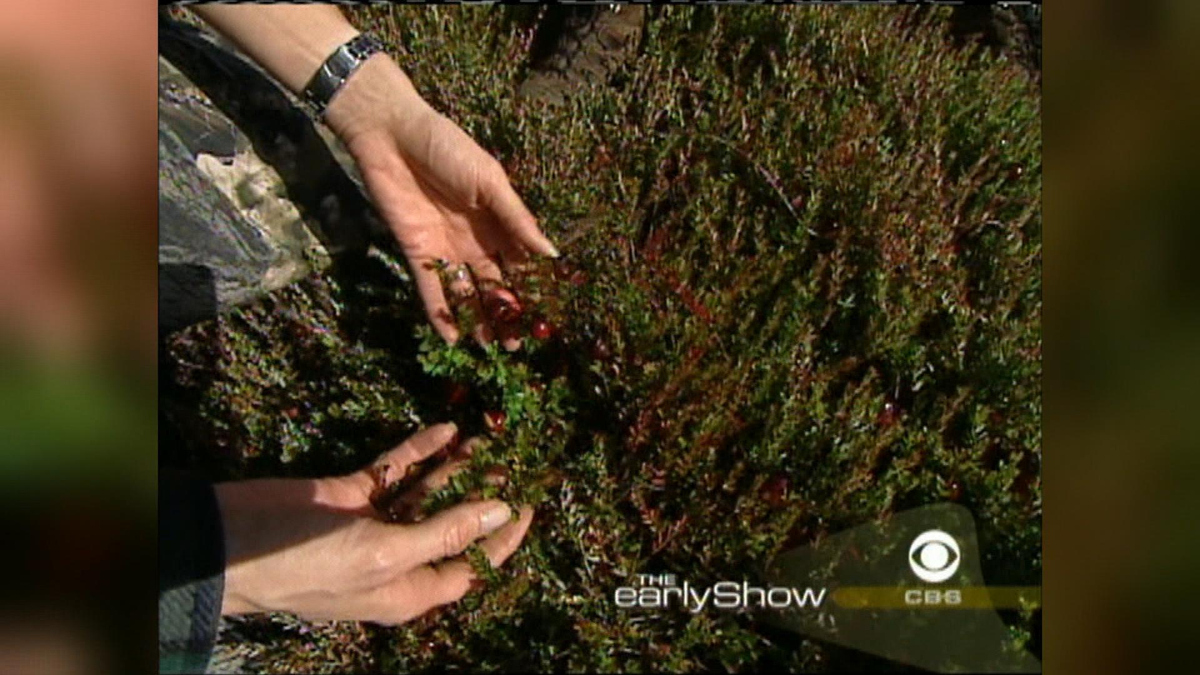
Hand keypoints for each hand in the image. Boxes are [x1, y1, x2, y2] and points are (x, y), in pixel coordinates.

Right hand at [216, 423, 533, 623]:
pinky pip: (396, 468)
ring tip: (488, 434)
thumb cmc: (310, 564)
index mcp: (410, 588)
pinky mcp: (352, 491)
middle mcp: (397, 556)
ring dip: (456, 465)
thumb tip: (501, 512)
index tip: (531, 500)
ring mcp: (373, 521)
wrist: (230, 542)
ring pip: (427, 491)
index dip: (502, 536)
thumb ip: (444, 531)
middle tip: (513, 455)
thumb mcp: (386, 553)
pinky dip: (419, 450)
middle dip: (483, 492)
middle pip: (453, 522)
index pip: (471, 565)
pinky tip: (446, 427)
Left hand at [325, 55, 558, 347]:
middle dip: (506, 314)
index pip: (520, 263)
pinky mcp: (416, 254)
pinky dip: (440, 313)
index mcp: (497, 222)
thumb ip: (517, 219)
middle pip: (493, 285)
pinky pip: (430, 289)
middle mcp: (474, 241)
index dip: (532, 290)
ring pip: (465, 293)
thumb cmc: (448, 147)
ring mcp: (445, 250)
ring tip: (489, 347)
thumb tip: (551, 255)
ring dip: (477, 319)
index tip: (545, 317)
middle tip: (518, 345)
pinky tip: (451, 338)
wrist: (392, 134)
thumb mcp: (490, 181)